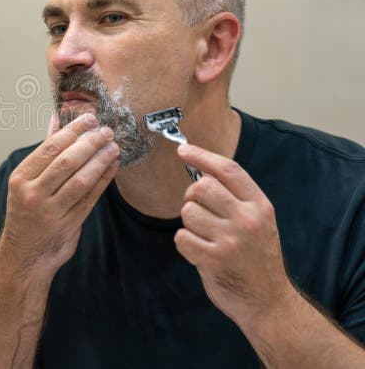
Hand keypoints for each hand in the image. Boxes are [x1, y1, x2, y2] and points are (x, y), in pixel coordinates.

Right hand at [0, 113, 119, 277]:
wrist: (23, 256)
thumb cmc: (26, 213)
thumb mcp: (25, 182)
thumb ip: (43, 151)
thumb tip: (55, 120)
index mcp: (20, 179)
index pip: (49, 148)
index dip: (72, 132)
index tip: (89, 119)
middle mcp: (33, 194)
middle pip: (66, 162)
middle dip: (90, 144)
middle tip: (107, 131)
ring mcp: (50, 212)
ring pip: (80, 180)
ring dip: (100, 161)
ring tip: (114, 147)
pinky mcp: (68, 226)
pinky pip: (89, 199)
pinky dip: (103, 181)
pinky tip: (112, 167)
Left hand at [175, 144, 294, 327]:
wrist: (269, 301)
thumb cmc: (258, 257)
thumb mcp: (260, 221)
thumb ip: (237, 197)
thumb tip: (200, 170)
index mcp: (260, 206)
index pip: (229, 170)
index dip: (202, 155)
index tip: (182, 149)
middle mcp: (247, 220)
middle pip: (201, 187)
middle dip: (192, 197)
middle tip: (200, 211)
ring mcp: (229, 240)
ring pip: (188, 212)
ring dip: (190, 224)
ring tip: (205, 236)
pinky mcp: (212, 260)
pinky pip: (181, 238)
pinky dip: (185, 243)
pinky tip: (200, 251)